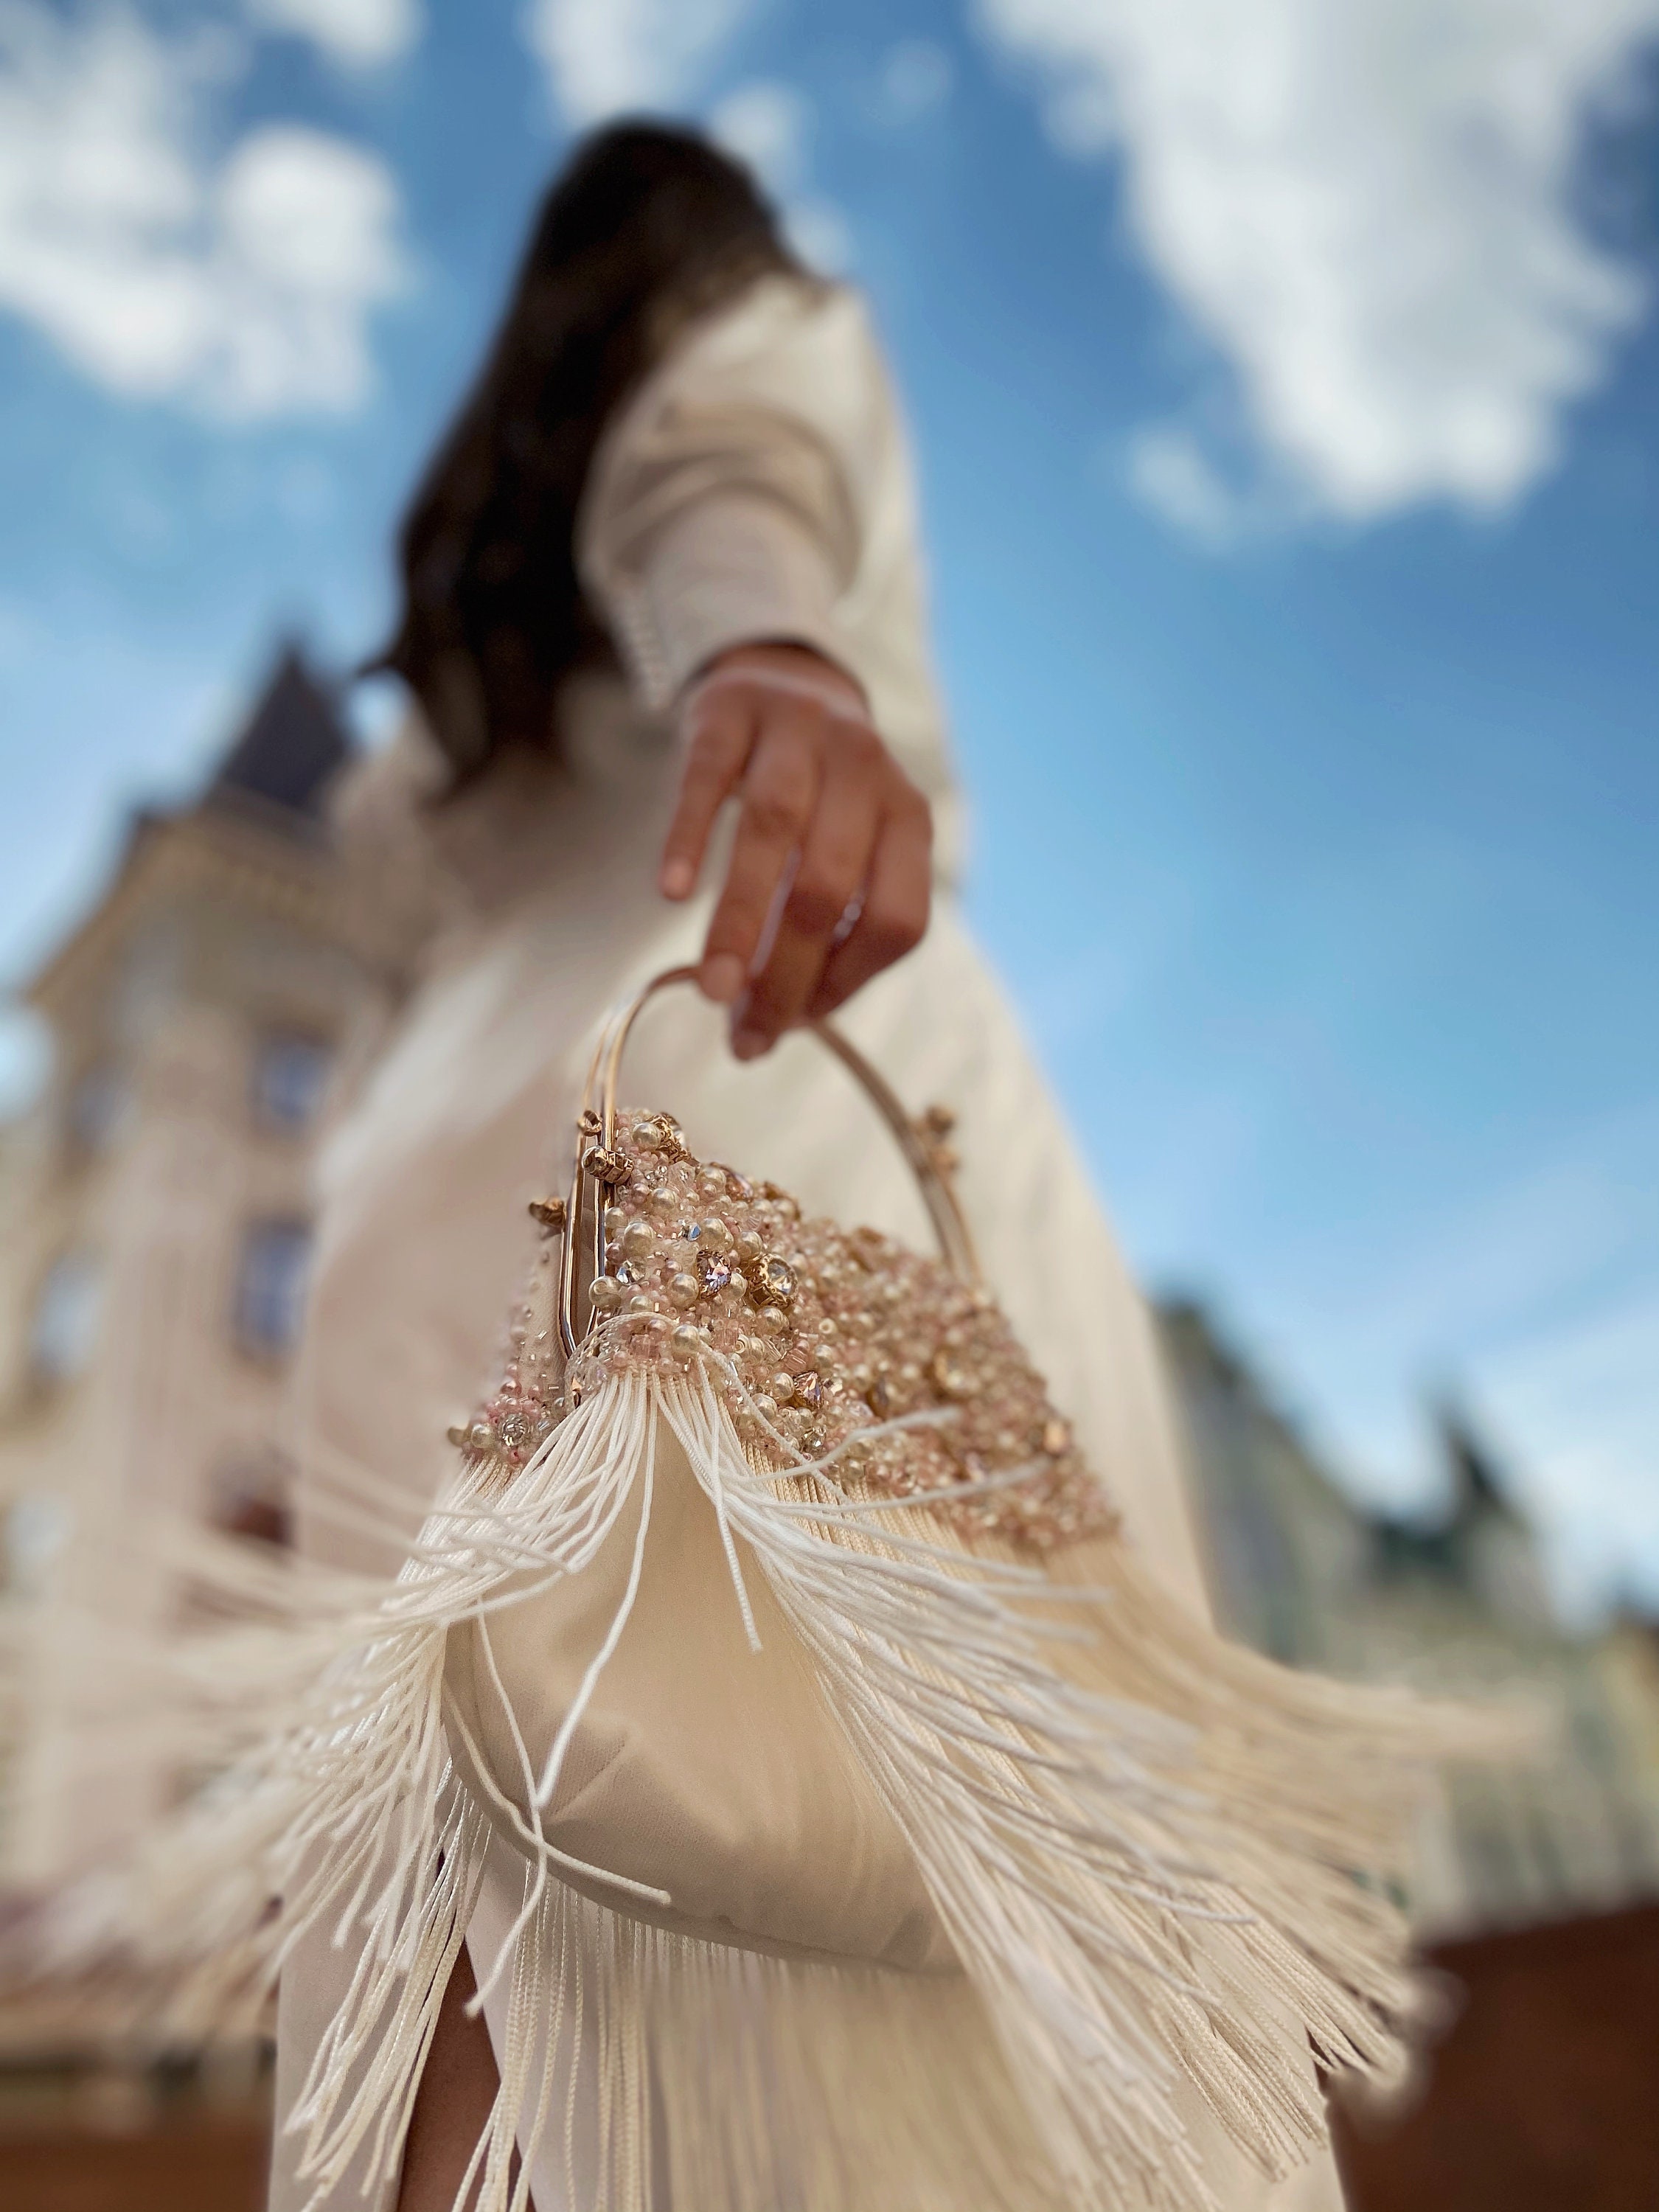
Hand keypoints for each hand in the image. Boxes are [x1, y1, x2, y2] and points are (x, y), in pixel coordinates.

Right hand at [658, 642, 932, 1058]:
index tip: (795, 1022)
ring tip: (711, 988)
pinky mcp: (731, 713)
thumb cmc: (812, 796)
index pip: (898, 920)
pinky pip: (709, 779)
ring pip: (773, 832)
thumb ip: (813, 937)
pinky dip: (690, 839)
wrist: (778, 678)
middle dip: (787, 971)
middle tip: (743, 1032)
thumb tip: (758, 1035)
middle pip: (831, 886)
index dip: (849, 981)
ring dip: (740, 921)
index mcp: (908, 819)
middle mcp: (864, 770)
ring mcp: (800, 733)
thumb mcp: (840, 852)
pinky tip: (670, 895)